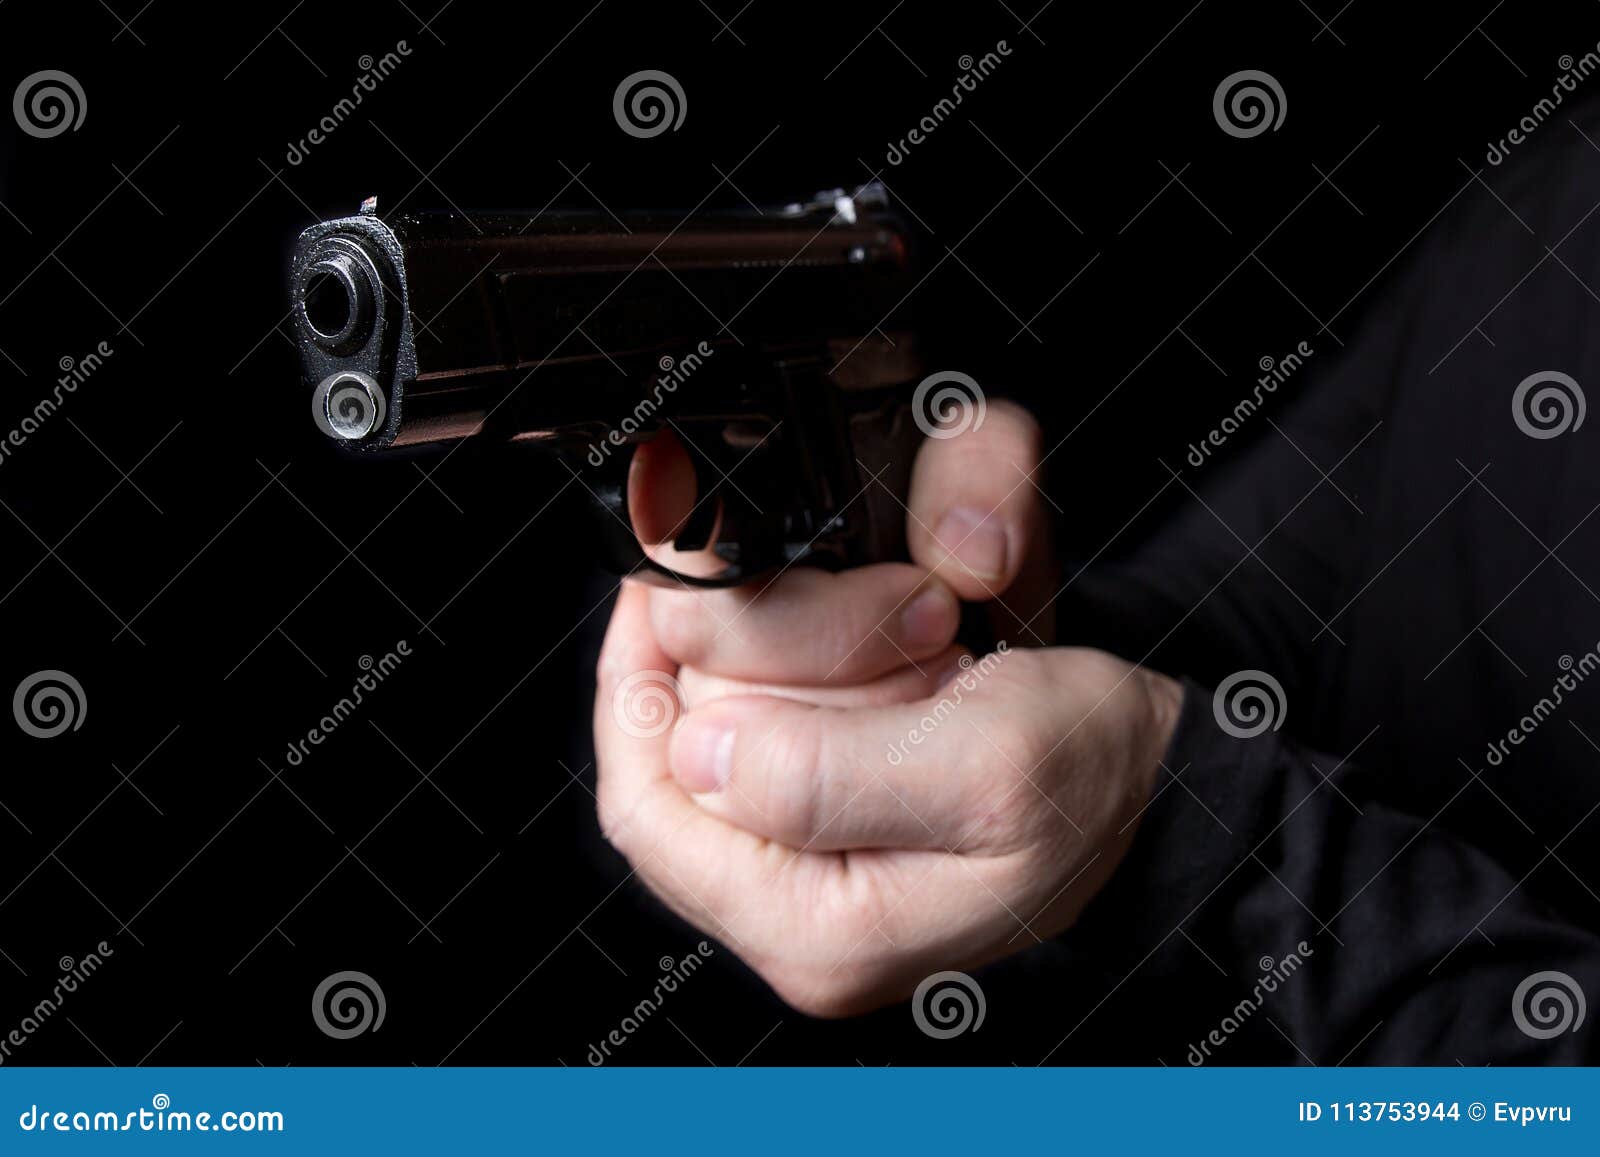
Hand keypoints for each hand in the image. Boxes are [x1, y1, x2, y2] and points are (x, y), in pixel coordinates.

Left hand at [593, 402, 1182, 1014]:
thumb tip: (700, 756)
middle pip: (679, 748)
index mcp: (819, 929)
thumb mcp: (988, 766)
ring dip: (795, 649)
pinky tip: (871, 653)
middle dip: (762, 652)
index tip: (670, 586)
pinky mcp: (819, 823)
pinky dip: (802, 662)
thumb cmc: (1094, 771)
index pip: (647, 804)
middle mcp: (793, 918)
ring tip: (915, 646)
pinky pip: (753, 720)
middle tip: (892, 621)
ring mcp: (802, 872)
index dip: (639, 680)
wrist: (1154, 773)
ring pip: (712, 720)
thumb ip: (831, 776)